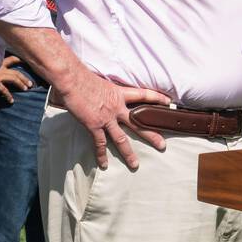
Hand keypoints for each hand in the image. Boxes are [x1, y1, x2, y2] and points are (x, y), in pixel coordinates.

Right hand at [0, 56, 33, 103]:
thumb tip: (4, 71)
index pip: (12, 59)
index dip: (21, 60)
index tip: (27, 64)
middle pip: (16, 72)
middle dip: (24, 78)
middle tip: (31, 84)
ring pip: (13, 78)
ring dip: (21, 84)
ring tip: (26, 89)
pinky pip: (4, 89)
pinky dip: (8, 95)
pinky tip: (11, 100)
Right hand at [56, 70, 170, 170]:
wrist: (72, 80)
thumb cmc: (84, 77)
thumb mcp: (102, 82)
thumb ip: (107, 91)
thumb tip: (105, 94)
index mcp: (120, 93)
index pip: (144, 95)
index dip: (157, 98)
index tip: (168, 103)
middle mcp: (117, 107)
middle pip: (138, 123)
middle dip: (151, 135)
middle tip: (162, 145)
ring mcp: (106, 118)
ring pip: (121, 139)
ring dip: (128, 153)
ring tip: (135, 164)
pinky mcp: (94, 125)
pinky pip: (100, 143)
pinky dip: (101, 155)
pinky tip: (104, 164)